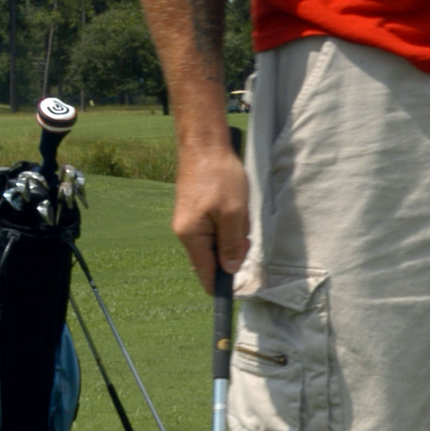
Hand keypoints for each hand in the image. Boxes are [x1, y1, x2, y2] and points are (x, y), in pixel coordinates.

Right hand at [172, 137, 249, 291]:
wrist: (205, 144)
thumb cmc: (219, 177)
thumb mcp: (234, 214)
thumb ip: (231, 245)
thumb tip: (229, 270)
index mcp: (191, 236)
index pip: (205, 274)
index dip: (222, 284)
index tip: (239, 286)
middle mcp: (186, 232)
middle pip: (213, 258)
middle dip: (233, 250)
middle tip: (243, 228)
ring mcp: (190, 221)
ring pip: (218, 241)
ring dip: (233, 232)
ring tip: (238, 210)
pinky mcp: (196, 211)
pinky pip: (216, 227)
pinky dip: (229, 221)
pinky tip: (234, 204)